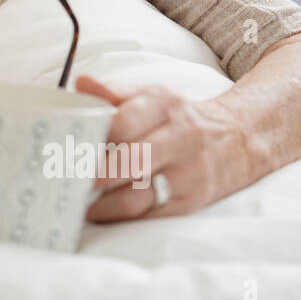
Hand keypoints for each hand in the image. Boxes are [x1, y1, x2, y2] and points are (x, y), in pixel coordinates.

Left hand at [73, 75, 247, 220]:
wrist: (238, 139)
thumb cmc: (180, 117)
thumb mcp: (152, 95)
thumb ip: (114, 91)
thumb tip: (80, 83)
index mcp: (163, 105)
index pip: (121, 123)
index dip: (90, 138)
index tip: (63, 148)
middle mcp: (179, 137)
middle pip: (127, 162)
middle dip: (90, 174)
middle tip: (61, 179)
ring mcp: (187, 172)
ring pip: (137, 195)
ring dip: (100, 203)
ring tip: (74, 200)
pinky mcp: (191, 201)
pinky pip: (149, 214)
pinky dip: (118, 216)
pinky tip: (97, 211)